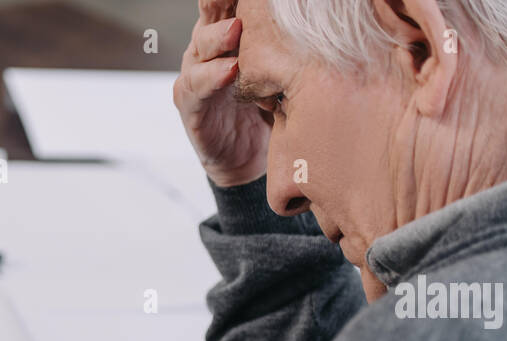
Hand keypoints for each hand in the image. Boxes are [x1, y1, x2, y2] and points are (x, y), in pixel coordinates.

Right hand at [173, 0, 270, 187]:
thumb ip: (285, 47)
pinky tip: (230, 71)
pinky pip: (196, 84)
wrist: (248, 158)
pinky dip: (212, 76)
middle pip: (213, 13)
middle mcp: (210, 47)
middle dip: (223, 1)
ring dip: (218, 36)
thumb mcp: (280, 72)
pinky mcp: (189, 102)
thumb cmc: (267, 109)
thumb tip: (317, 19)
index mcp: (230, 34)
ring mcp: (196, 72)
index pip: (233, 3)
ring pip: (202, 45)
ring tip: (236, 30)